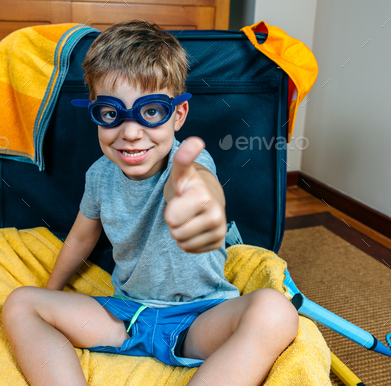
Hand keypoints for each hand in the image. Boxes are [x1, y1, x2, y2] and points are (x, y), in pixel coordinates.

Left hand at [164, 136, 226, 252]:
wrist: (206, 196)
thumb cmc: (187, 185)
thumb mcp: (180, 172)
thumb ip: (183, 158)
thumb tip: (196, 140)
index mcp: (203, 197)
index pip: (171, 219)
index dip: (170, 210)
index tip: (181, 199)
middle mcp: (216, 215)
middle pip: (176, 233)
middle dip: (175, 222)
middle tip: (183, 209)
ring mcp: (219, 230)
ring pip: (183, 243)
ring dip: (181, 232)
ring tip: (189, 217)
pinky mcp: (219, 242)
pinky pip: (191, 249)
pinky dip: (189, 241)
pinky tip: (195, 226)